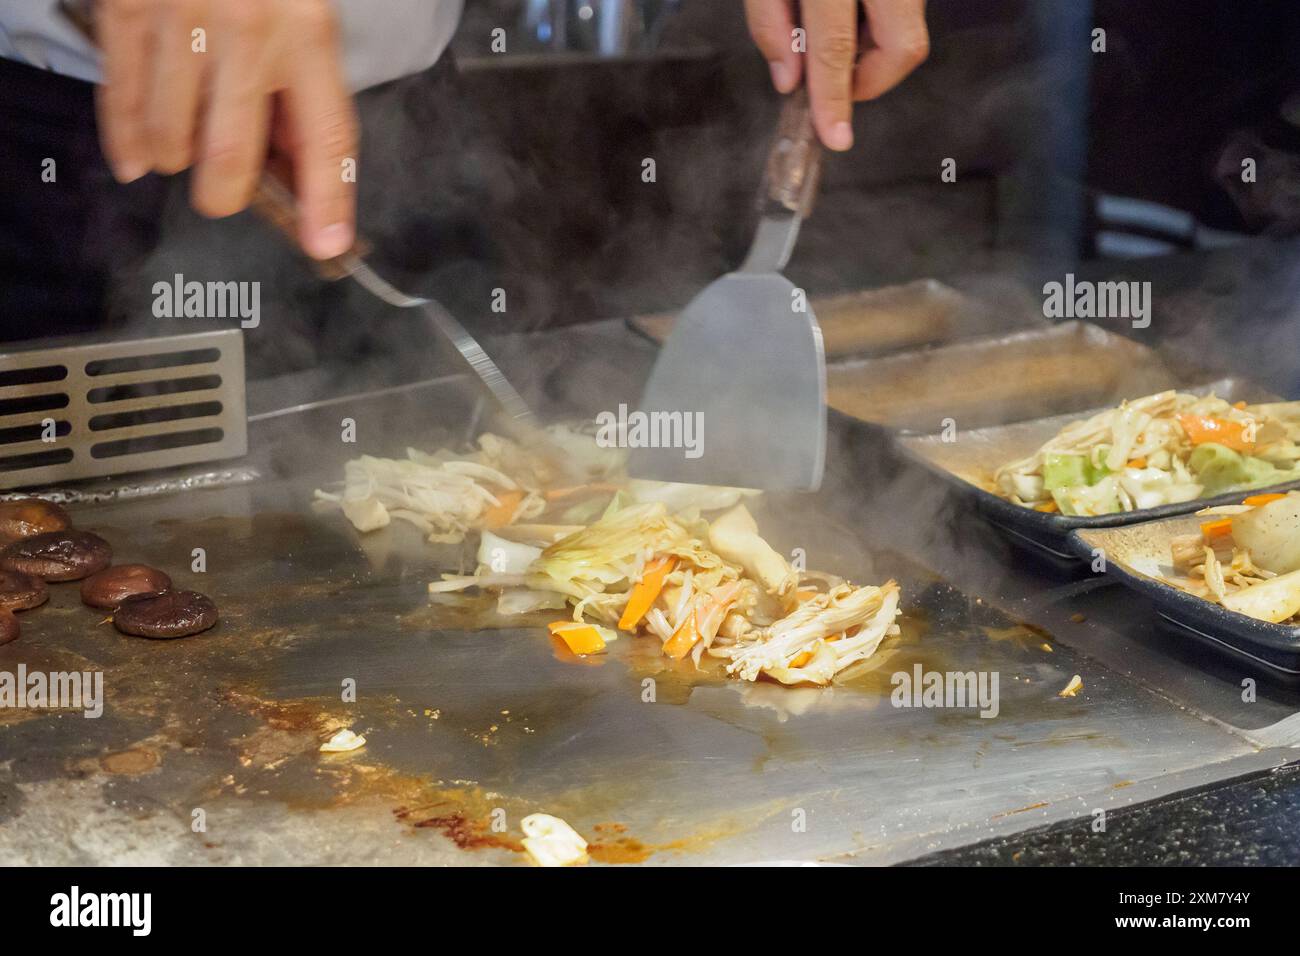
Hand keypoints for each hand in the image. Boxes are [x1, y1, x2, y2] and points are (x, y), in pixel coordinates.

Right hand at [96, 0, 358, 258]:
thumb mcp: (306, 17)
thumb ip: (303, 93)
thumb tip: (298, 175)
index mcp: (309, 32)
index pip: (327, 135)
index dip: (327, 199)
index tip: (326, 245)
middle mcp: (249, 31)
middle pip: (230, 158)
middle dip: (224, 195)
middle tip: (225, 191)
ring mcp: (182, 20)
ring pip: (170, 141)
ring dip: (176, 160)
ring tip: (185, 142)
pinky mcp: (127, 9)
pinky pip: (121, 101)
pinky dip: (128, 142)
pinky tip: (138, 157)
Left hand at [743, 0, 929, 150]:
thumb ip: (771, 23)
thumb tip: (789, 80)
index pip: (836, 47)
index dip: (833, 96)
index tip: (835, 136)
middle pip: (903, 48)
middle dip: (873, 80)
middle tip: (838, 79)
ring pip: (909, 31)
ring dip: (874, 48)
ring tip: (835, 26)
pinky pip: (905, 12)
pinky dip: (878, 25)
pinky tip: (850, 10)